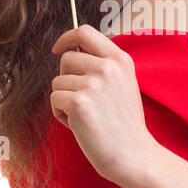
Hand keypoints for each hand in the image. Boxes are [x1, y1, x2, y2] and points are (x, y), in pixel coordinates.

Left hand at [49, 24, 156, 184]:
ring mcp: (92, 85)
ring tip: (86, 116)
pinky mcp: (78, 103)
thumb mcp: (123, 83)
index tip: (58, 48)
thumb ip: (102, 64)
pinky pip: (54, 100)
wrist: (133, 154)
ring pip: (58, 82)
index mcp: (120, 59)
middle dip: (67, 79)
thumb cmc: (124, 123)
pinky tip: (79, 125)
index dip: (66, 38)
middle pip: (66, 59)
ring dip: (64, 100)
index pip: (85, 32)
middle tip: (85, 101)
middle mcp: (107, 68)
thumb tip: (70, 50)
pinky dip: (61, 114)